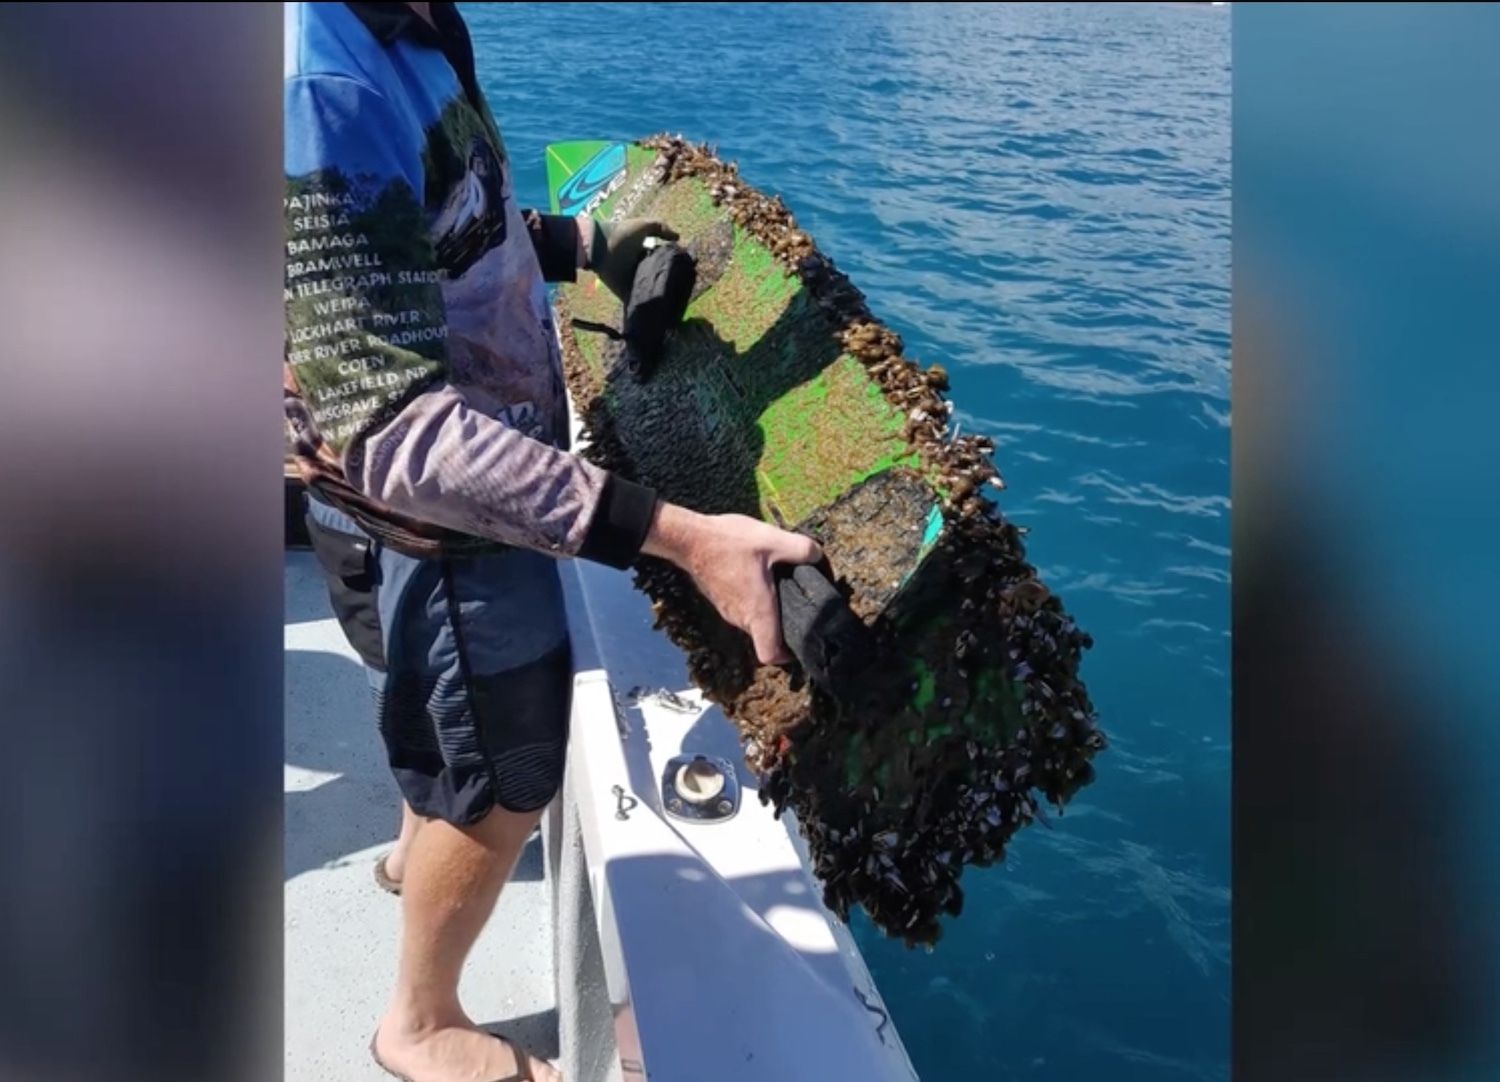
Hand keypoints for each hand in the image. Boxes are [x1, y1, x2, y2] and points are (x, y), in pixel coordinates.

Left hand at [586, 217, 679, 302]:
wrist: (601, 246)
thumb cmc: (622, 234)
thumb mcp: (644, 225)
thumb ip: (662, 229)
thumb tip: (678, 238)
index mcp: (642, 252)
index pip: (660, 259)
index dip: (671, 263)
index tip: (684, 268)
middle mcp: (638, 268)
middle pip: (656, 275)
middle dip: (667, 280)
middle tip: (682, 287)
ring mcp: (631, 281)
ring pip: (649, 289)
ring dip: (659, 294)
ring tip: (675, 300)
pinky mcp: (624, 292)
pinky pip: (637, 301)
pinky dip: (646, 305)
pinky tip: (660, 308)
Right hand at [641, 503, 822, 664]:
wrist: (688, 539)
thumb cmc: (729, 542)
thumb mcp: (774, 539)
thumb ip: (802, 549)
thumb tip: (818, 557)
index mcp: (758, 611)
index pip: (771, 654)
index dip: (787, 656)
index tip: (799, 642)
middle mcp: (741, 618)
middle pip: (766, 637)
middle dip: (783, 627)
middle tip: (799, 606)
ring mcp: (727, 611)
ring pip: (753, 623)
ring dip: (767, 612)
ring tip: (780, 588)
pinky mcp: (719, 600)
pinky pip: (742, 610)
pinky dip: (753, 601)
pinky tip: (759, 577)